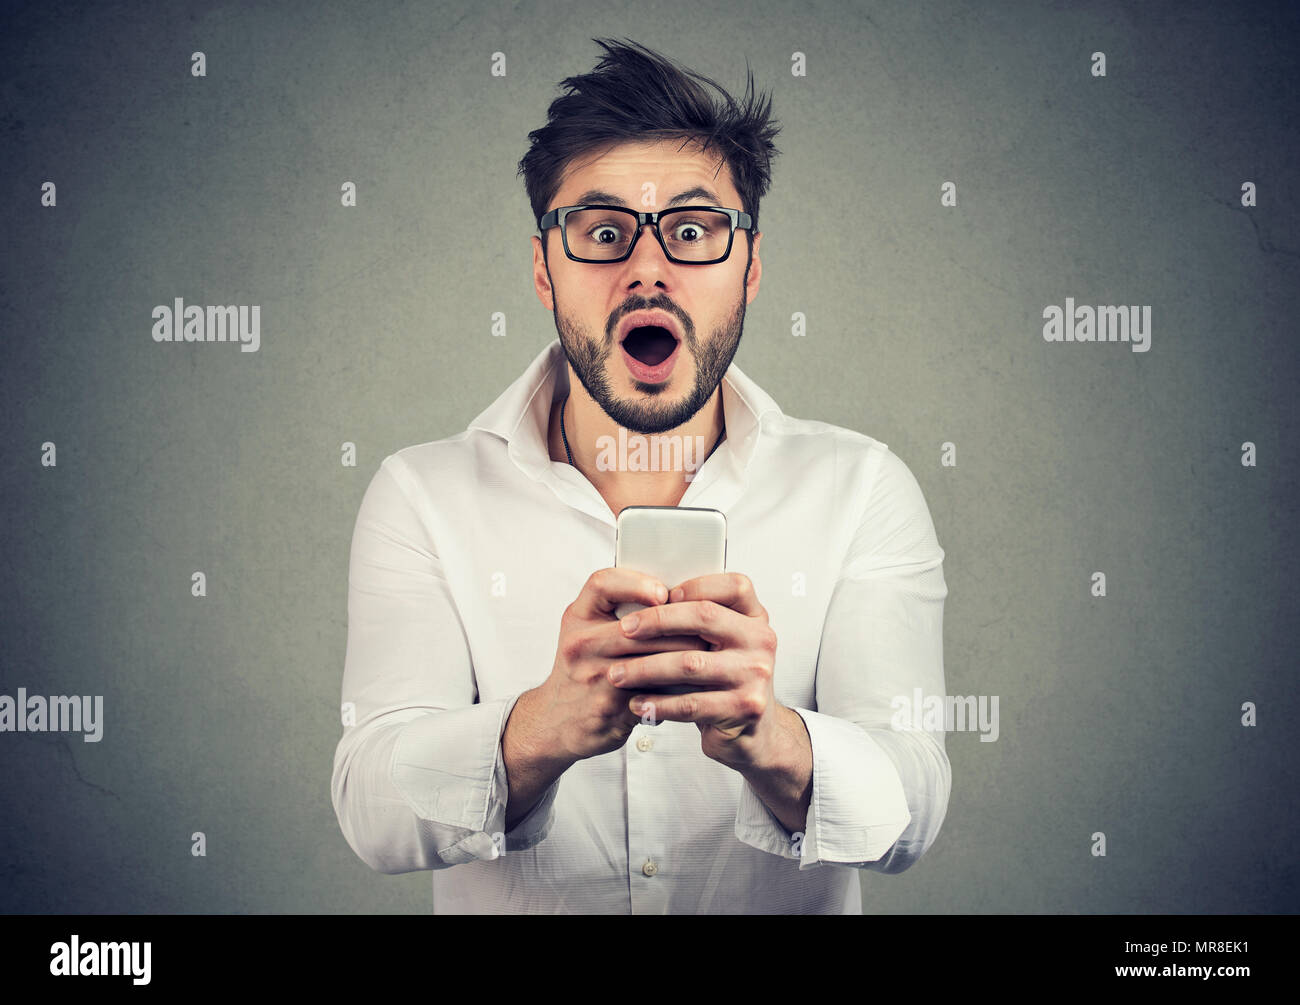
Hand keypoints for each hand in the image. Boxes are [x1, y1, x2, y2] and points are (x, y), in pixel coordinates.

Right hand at [536, 568, 709, 762]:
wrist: (556, 721)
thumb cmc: (581, 670)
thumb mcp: (584, 630)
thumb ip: (616, 610)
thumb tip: (673, 595)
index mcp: (578, 618)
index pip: (602, 584)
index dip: (636, 583)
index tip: (662, 593)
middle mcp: (582, 644)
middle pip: (641, 624)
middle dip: (682, 625)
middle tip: (706, 626)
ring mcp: (596, 676)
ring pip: (656, 658)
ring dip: (688, 656)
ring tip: (706, 653)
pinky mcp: (613, 707)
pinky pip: (657, 691)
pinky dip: (679, 686)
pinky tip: (692, 683)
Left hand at [608, 572, 780, 768]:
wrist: (750, 732)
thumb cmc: (724, 681)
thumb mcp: (721, 644)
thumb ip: (698, 620)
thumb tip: (643, 599)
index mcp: (756, 618)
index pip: (734, 586)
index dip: (696, 585)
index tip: (660, 594)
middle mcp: (762, 641)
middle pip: (705, 616)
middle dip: (657, 621)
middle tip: (624, 629)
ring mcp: (756, 675)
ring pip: (690, 663)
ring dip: (645, 669)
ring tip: (618, 674)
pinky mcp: (745, 708)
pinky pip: (690, 703)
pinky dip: (658, 703)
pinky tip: (637, 703)